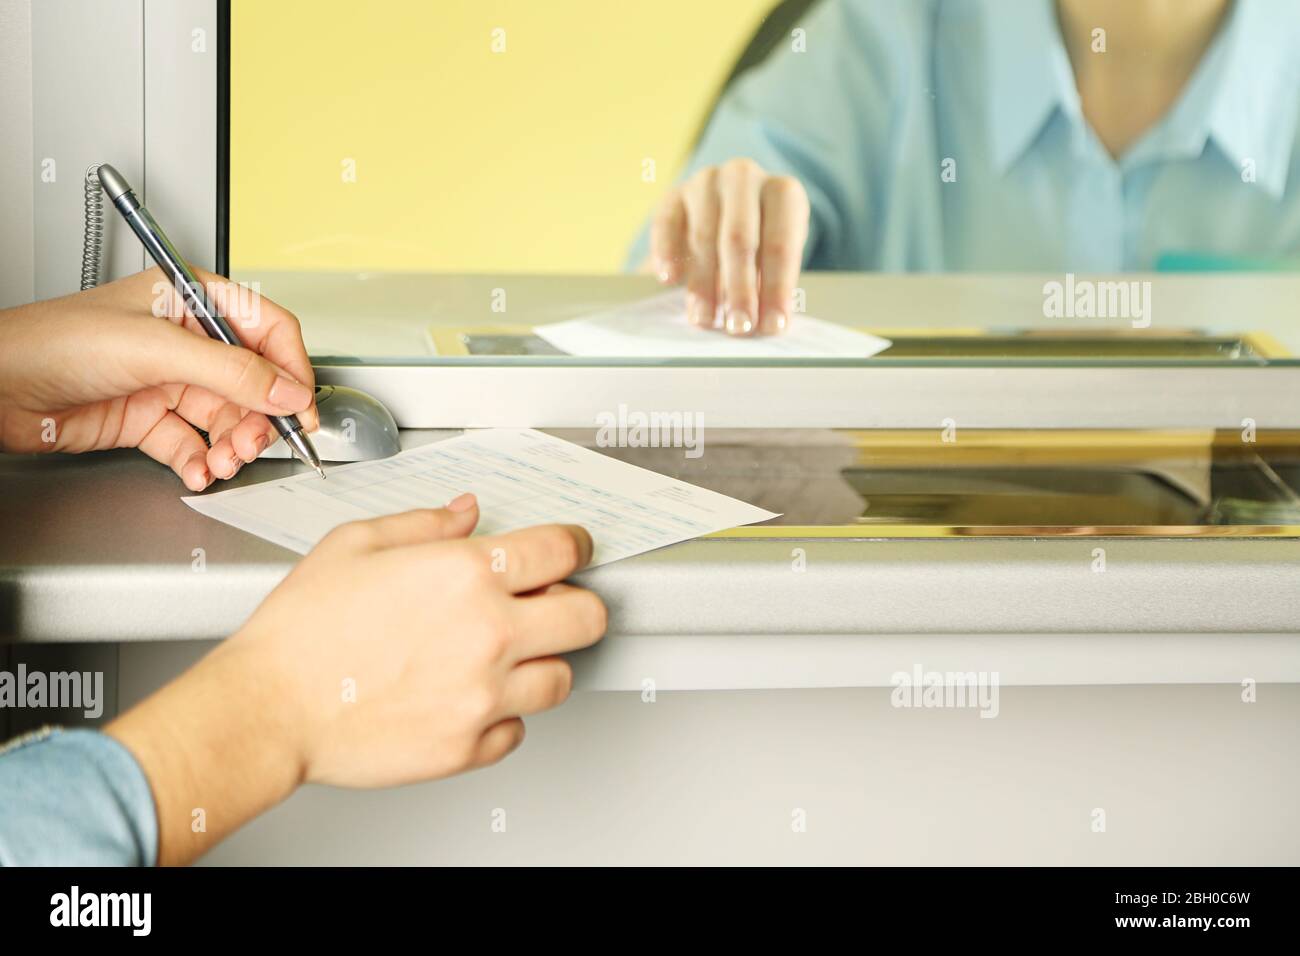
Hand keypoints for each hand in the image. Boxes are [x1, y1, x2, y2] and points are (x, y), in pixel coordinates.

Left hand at [0, 267, 318, 489]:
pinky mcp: (148, 417)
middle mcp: (187, 340)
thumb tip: (288, 390)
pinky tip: (197, 471)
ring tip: (224, 462)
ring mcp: (168, 380)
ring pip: (226, 419)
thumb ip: (232, 371)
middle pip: (254, 384)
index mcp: (196, 301)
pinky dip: (201, 462)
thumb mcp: (158, 349)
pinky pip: (192, 444)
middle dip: (260, 420)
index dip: (292, 370)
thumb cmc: (55, 341)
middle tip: (254, 444)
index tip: (302, 407)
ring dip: (232, 446)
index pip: (269, 332)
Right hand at [105, 497, 607, 863]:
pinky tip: (471, 697)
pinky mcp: (468, 746)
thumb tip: (467, 512)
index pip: (562, 549)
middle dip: (577, 604)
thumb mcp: (355, 543)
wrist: (268, 708)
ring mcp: (484, 695)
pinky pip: (518, 729)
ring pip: (562, 678)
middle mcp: (488, 633)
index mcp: (466, 574)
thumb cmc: (301, 630)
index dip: (576, 544)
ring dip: (542, 662)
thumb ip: (425, 523)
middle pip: (587, 617)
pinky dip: (503, 715)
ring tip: (505, 656)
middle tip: (554, 604)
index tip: (575, 549)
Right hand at [649, 158, 809, 335]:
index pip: (781, 245)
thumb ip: (770, 286)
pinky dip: (667, 253)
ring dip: (703, 284)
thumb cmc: (760, 241)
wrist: (727, 209)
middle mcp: (745, 178)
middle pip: (740, 240)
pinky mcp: (674, 194)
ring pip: (703, 236)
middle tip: (738, 327)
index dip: (777, 289)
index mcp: (783, 193)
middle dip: (740, 289)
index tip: (772, 327)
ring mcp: (706, 182)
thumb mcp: (775, 258)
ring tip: (705, 320)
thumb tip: (766, 325)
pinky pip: (666, 224)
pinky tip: (669, 280)